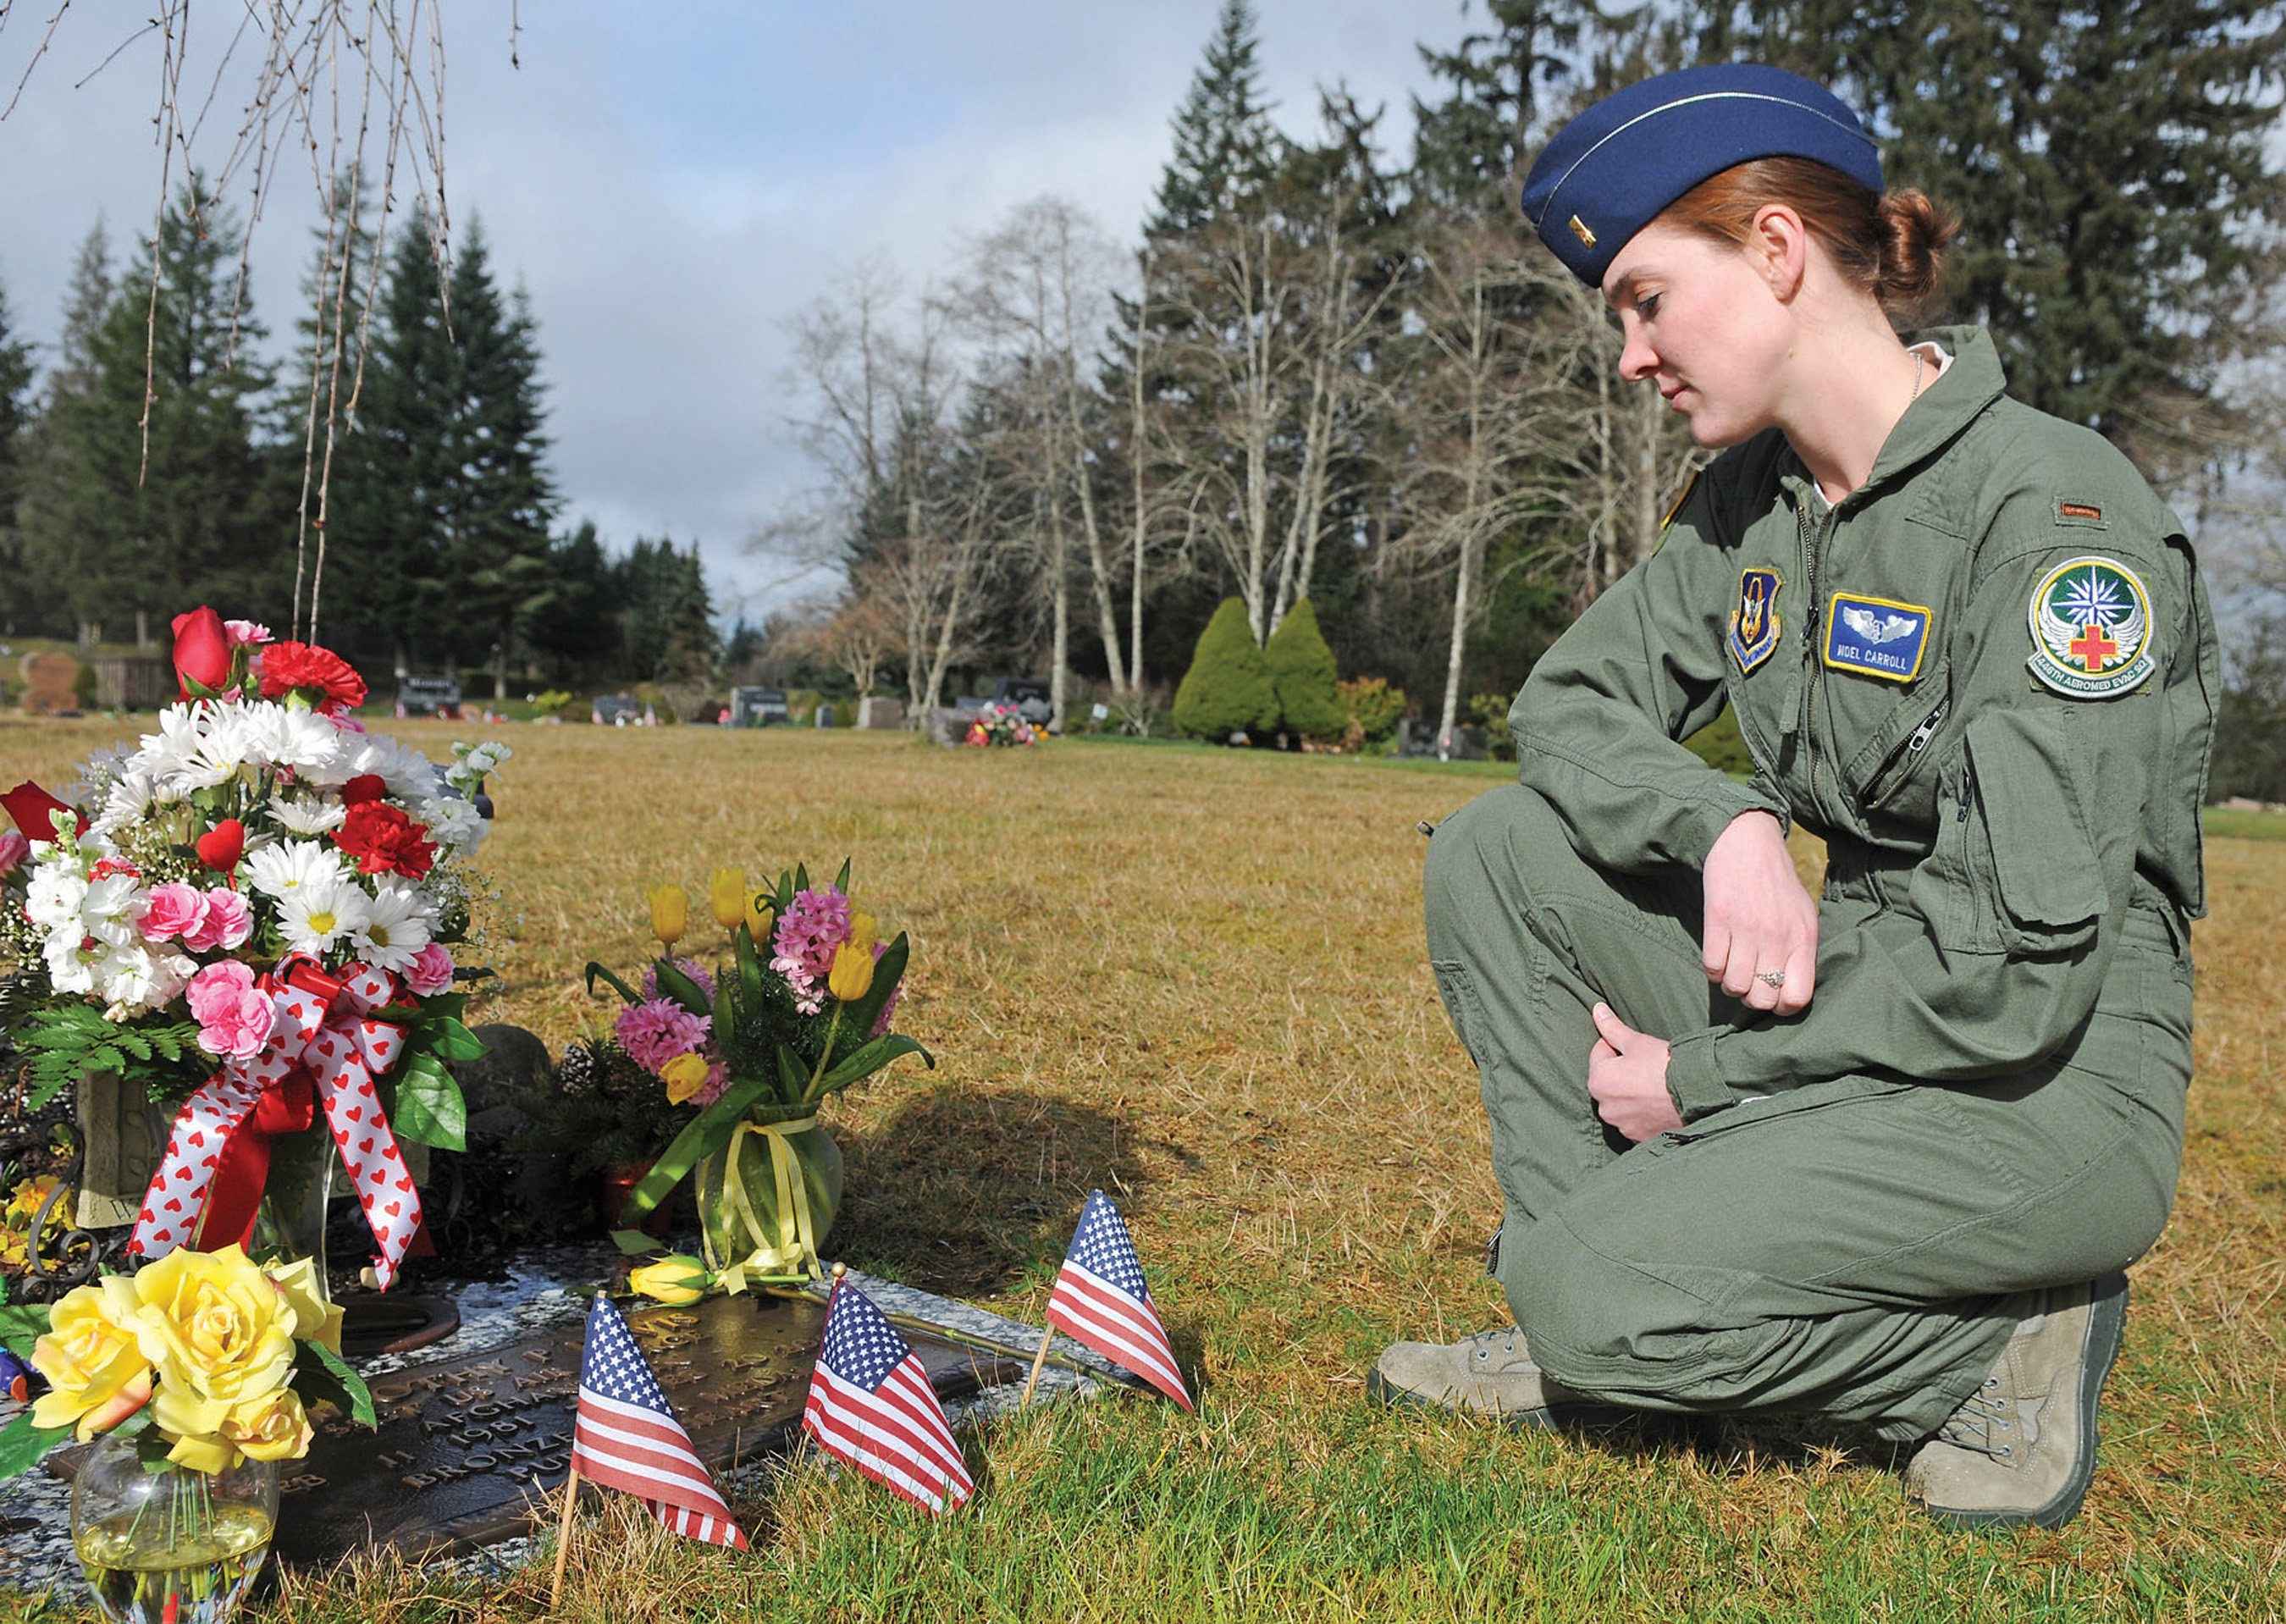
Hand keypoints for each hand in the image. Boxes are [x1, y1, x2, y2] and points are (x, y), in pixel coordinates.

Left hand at [1587, 1002, 1682, 1141]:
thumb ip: (1612, 1027)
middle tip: (1649, 1067)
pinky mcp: (1639, 1138)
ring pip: (1622, 1102)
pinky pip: (1636, 1120)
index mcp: (1598, 1081)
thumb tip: (1597, 1009)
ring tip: (1656, 1086)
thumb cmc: (1666, 1065)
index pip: (1600, 1053)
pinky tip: (1659, 1104)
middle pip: (1609, 1080)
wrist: (1698, 1095)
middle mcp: (1604, 1107)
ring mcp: (1622, 1126)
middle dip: (1623, 1072)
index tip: (1639, 1050)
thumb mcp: (1637, 1041)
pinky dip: (1644, 1113)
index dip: (1618, 1047)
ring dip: (1633, 1094)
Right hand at [1702, 810, 1817, 1015]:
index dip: (1782, 1006)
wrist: (1747, 842)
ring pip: (1734, 986)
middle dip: (1752, 998)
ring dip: (1730, 984)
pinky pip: (1712, 967)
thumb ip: (1799, 951)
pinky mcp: (1717, 920)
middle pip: (1762, 999)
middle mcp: (1777, 936)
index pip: (1798, 998)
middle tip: (1749, 983)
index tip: (1773, 996)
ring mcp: (1747, 929)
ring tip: (1733, 969)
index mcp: (1803, 938)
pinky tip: (1719, 955)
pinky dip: (1713, 970)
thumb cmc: (1776, 883)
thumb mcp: (1802, 914)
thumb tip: (1790, 992)